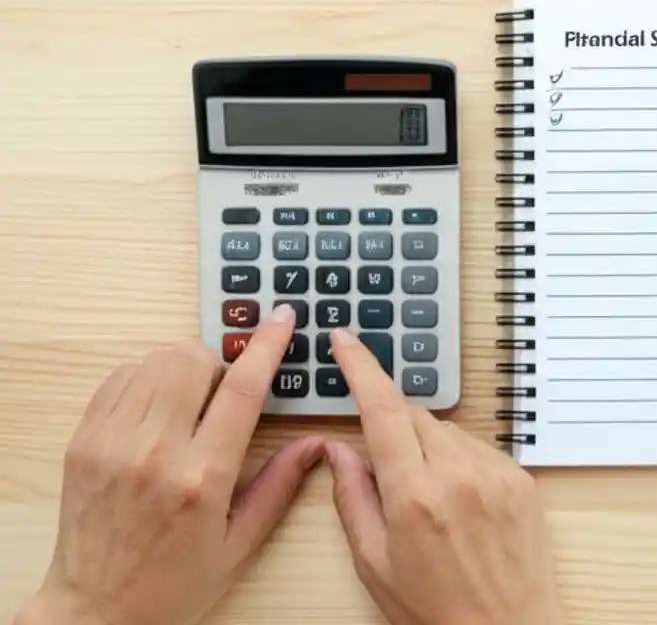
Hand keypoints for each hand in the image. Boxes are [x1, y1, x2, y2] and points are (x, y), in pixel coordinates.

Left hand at [18, 305, 323, 624]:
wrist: (96, 611)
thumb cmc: (173, 584)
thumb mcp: (239, 544)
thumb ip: (278, 486)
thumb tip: (315, 444)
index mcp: (202, 479)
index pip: (242, 390)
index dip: (267, 346)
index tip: (282, 318)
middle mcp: (155, 452)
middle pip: (192, 360)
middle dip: (218, 360)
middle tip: (226, 389)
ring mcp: (112, 443)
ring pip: (154, 361)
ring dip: (182, 367)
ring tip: (191, 400)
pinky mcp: (83, 441)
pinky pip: (119, 379)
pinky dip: (145, 378)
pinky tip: (158, 408)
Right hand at [324, 328, 562, 624]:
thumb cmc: (435, 610)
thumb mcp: (374, 562)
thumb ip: (351, 498)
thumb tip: (337, 449)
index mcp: (413, 494)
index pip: (381, 409)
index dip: (360, 367)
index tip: (344, 341)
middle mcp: (458, 474)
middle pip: (414, 415)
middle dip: (390, 425)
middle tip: (385, 467)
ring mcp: (495, 473)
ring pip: (447, 430)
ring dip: (427, 445)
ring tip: (427, 500)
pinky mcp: (520, 479)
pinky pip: (479, 447)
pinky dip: (459, 460)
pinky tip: (458, 502)